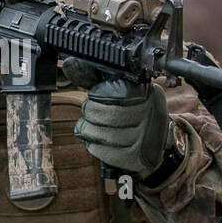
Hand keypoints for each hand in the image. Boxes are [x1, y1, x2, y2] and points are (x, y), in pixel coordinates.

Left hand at [64, 58, 169, 176]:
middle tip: (88, 114)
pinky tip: (93, 141)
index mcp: (148, 94)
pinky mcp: (137, 158)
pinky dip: (94, 146)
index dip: (97, 99)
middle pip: (111, 115)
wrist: (150, 141)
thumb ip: (94, 77)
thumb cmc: (128, 110)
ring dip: (89, 131)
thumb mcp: (116, 89)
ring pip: (107, 135)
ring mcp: (145, 139)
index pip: (117, 94)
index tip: (91, 99)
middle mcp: (151, 116)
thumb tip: (70, 64)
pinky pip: (108, 153)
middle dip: (91, 114)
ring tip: (87, 128)